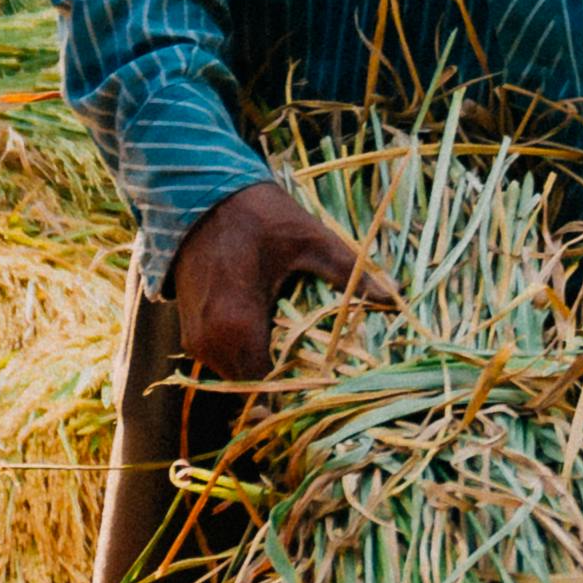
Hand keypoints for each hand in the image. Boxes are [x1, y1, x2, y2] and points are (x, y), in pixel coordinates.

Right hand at [172, 175, 378, 386]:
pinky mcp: (190, 330)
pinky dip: (246, 356)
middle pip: (253, 385)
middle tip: (322, 368)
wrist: (198, 195)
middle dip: (285, 382)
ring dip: (264, 369)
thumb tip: (392, 296)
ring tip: (300, 353)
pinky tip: (274, 337)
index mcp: (237, 325)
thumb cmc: (257, 215)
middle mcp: (210, 341)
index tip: (331, 381)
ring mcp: (195, 338)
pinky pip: (222, 360)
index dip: (301, 387)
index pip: (269, 384)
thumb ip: (350, 272)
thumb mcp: (310, 239)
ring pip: (236, 375)